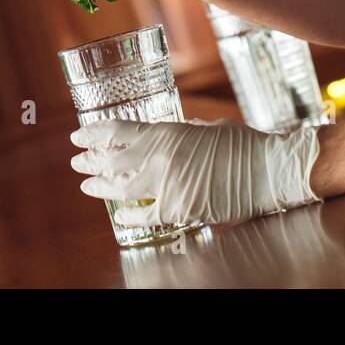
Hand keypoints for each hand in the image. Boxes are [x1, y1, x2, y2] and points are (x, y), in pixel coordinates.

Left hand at [70, 118, 321, 227]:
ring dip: (100, 187)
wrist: (266, 170)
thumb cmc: (242, 145)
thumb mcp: (205, 128)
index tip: (78, 134)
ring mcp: (167, 186)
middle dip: (90, 161)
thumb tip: (163, 138)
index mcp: (168, 132)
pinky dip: (128, 215)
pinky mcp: (178, 210)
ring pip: (121, 189)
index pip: (118, 131)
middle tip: (77, 161)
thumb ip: (179, 133)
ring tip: (87, 185)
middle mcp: (161, 157)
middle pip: (111, 161)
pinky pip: (144, 215)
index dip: (93, 133)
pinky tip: (120, 215)